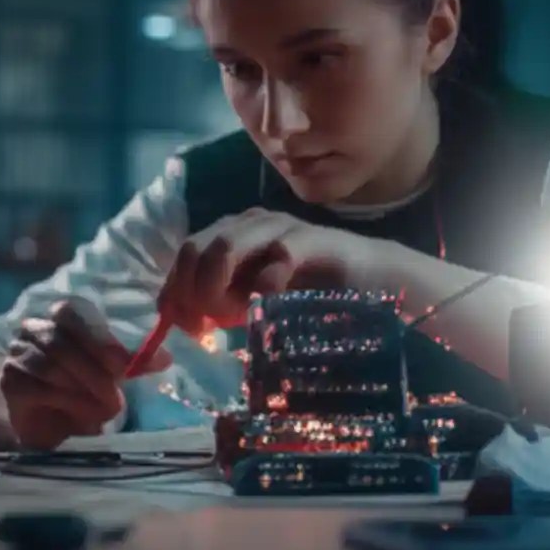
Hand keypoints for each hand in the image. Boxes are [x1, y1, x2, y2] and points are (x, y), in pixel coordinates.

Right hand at [0, 297, 170, 449]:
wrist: (52, 416)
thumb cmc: (87, 384)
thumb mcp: (116, 371)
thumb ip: (136, 363)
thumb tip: (165, 358)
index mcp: (63, 316)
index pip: (73, 311)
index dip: (99, 338)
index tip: (124, 366)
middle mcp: (35, 329)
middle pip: (60, 341)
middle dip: (93, 369)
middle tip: (116, 392)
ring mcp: (18, 354)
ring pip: (49, 367)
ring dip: (83, 389)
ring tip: (107, 407)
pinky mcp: (10, 383)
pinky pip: (36, 389)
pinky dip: (66, 402)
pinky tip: (83, 412)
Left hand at [158, 209, 379, 333]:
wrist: (374, 280)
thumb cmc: (315, 292)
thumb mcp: (257, 298)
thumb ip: (224, 302)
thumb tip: (184, 319)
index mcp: (236, 232)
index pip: (187, 252)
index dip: (175, 290)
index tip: (181, 327)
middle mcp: (253, 222)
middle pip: (197, 247)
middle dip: (192, 291)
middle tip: (205, 327)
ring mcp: (282, 228)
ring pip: (225, 247)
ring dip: (218, 288)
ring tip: (234, 317)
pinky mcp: (311, 241)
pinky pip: (275, 257)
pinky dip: (263, 286)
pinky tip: (267, 306)